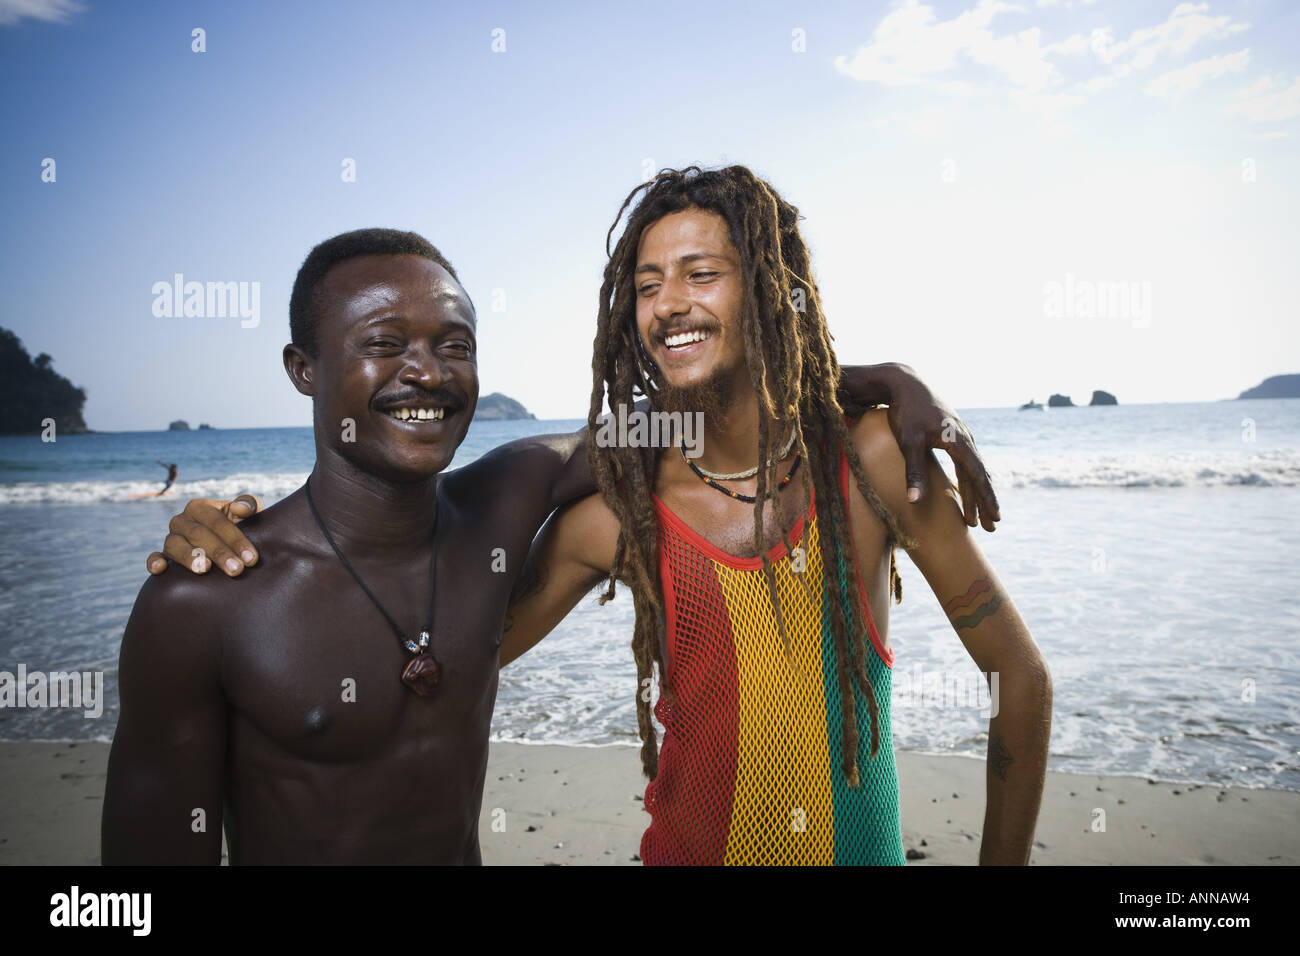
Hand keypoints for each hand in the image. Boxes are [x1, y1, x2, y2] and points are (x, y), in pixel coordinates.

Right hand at [145, 494, 263, 575]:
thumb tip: (238, 508)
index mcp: (200, 506)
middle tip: (236, 570)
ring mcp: (171, 538)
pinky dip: (154, 561)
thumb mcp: (248, 514)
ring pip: (175, 545)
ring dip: (190, 557)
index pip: (217, 522)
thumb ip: (249, 505)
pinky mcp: (164, 555)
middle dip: (219, 552)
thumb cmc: (241, 526)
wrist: (227, 544)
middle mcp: (181, 520)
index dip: (235, 539)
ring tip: (205, 569)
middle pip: (198, 535)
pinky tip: (160, 569)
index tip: (251, 559)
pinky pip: (155, 556)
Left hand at [882, 366, 999, 530]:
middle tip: (991, 527)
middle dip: (985, 503)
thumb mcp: (908, 442)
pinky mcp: (952, 434)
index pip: (977, 475)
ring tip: (977, 518)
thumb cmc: (906, 412)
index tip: (995, 518)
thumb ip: (913, 472)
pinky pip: (965, 462)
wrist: (906, 383)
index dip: (986, 498)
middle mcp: (965, 438)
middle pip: (979, 476)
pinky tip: (967, 490)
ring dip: (976, 493)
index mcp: (959, 441)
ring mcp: (961, 436)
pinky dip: (968, 479)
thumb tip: (915, 502)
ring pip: (972, 470)